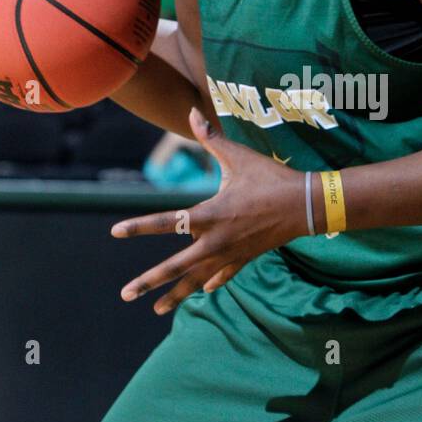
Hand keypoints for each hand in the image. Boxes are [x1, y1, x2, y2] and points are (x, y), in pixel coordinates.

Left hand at [110, 107, 308, 313]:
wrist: (306, 206)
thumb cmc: (270, 178)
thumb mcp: (238, 156)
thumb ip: (210, 138)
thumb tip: (192, 111)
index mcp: (210, 215)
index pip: (166, 222)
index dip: (139, 227)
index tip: (115, 231)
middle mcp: (215, 240)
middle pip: (176, 266)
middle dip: (149, 281)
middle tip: (125, 294)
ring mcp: (230, 254)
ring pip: (197, 281)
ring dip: (176, 296)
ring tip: (156, 309)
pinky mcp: (244, 258)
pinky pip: (223, 275)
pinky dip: (211, 283)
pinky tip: (203, 292)